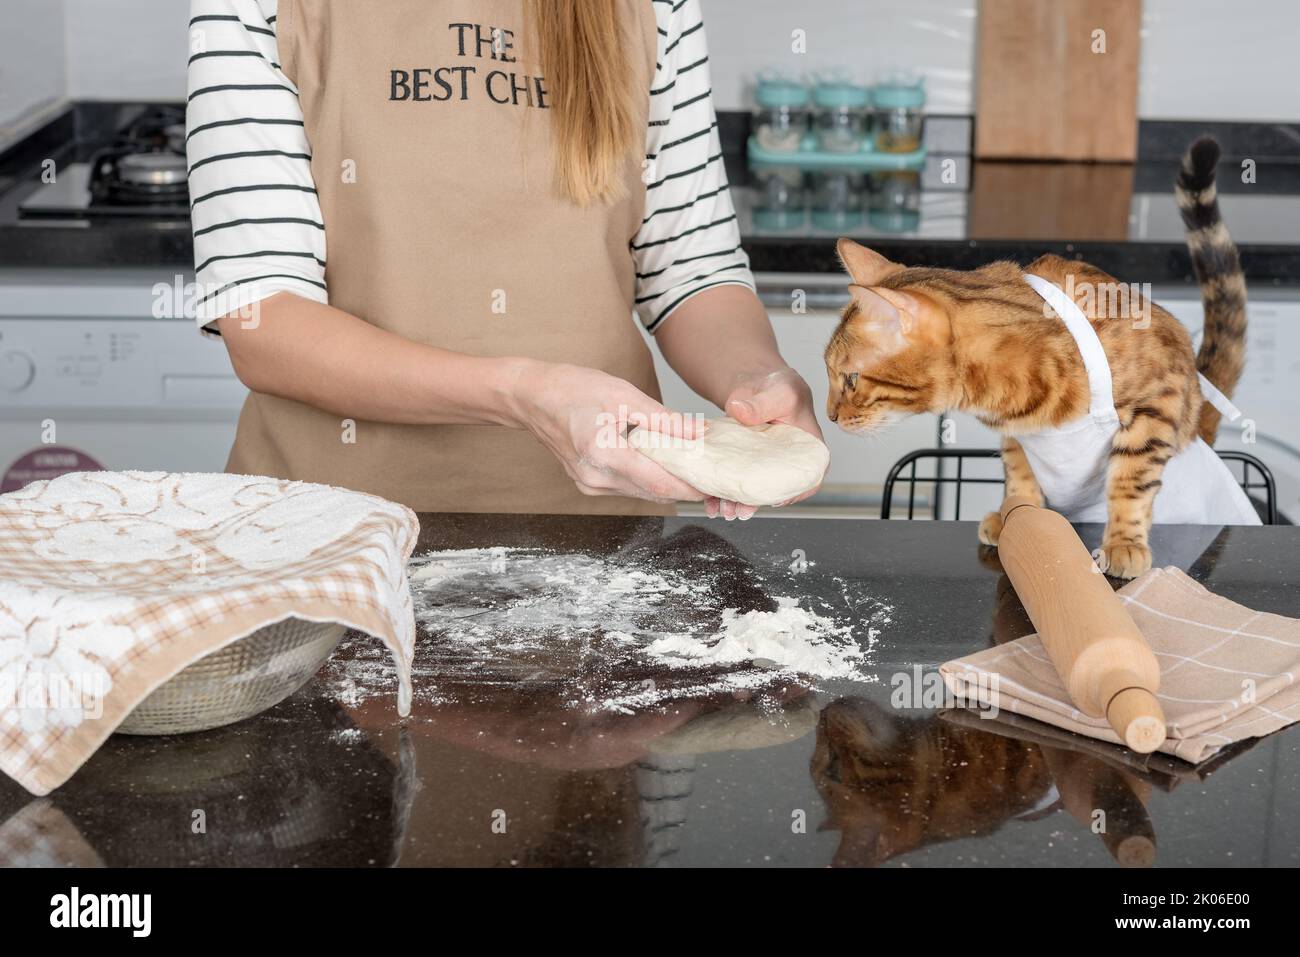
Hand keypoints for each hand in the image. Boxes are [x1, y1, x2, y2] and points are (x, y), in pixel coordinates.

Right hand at [508, 360, 705, 503]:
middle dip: (685, 487)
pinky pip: (628, 487)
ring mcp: (590, 484)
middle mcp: (596, 477)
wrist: (533, 398)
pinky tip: (663, 465)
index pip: (659, 483)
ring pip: (642, 492)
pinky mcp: (589, 484)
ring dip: (668, 483)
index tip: (715, 484)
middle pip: (653, 492)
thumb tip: (697, 435)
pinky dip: (649, 478)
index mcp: (604, 453)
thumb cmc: (572, 389)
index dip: (691, 488)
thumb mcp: (623, 394)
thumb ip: (662, 419)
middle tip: (713, 478)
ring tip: (694, 469)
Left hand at [707, 367, 825, 520]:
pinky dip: (722, 492)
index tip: (775, 499)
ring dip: (738, 503)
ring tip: (722, 509)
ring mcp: (765, 467)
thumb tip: (739, 410)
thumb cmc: (779, 388)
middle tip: (740, 510)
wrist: (754, 387)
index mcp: (809, 450)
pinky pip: (736, 482)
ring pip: (754, 491)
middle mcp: (788, 464)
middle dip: (757, 504)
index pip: (810, 479)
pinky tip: (710, 499)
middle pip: (777, 491)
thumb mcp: (778, 392)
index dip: (795, 493)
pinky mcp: (745, 466)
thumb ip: (761, 404)